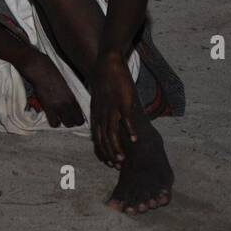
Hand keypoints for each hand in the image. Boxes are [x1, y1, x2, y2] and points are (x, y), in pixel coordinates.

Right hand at [23, 52, 84, 128]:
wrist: (39, 69)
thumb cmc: (51, 72)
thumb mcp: (65, 84)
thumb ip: (69, 95)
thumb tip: (71, 103)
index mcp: (73, 96)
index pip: (82, 115)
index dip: (78, 118)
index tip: (74, 117)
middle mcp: (68, 103)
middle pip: (76, 122)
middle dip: (72, 121)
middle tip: (66, 118)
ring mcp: (58, 106)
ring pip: (66, 124)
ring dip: (63, 122)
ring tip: (59, 117)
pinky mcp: (48, 107)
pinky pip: (54, 123)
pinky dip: (53, 121)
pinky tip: (51, 116)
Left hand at [90, 50, 135, 167]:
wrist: (106, 64)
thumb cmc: (105, 84)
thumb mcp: (100, 101)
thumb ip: (103, 113)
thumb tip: (107, 126)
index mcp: (96, 113)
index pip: (97, 137)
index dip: (102, 151)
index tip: (108, 163)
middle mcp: (102, 113)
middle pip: (103, 138)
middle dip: (109, 153)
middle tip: (116, 166)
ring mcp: (111, 108)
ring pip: (112, 132)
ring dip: (117, 147)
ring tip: (123, 160)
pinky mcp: (122, 102)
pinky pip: (125, 119)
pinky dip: (129, 130)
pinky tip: (134, 140)